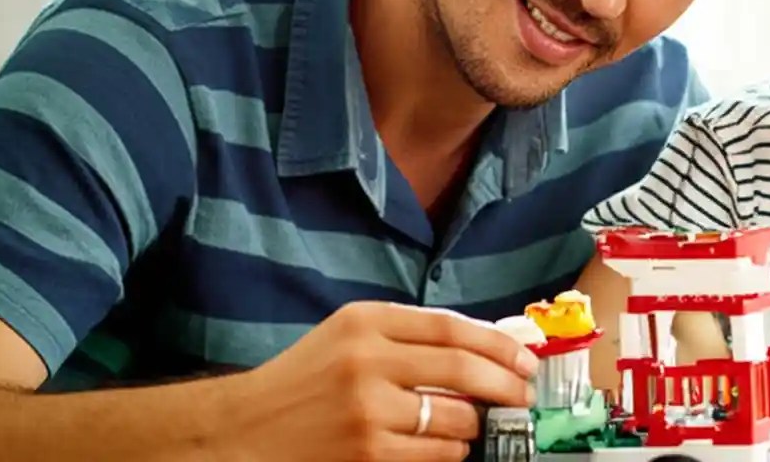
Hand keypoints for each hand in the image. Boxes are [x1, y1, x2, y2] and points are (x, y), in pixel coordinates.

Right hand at [219, 301, 539, 461]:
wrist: (244, 431)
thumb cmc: (305, 381)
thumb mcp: (350, 336)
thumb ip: (410, 336)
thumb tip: (486, 347)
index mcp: (366, 321)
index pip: (451, 327)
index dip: (498, 344)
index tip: (524, 358)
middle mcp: (367, 359)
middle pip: (462, 369)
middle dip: (506, 384)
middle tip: (524, 395)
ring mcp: (368, 410)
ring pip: (455, 417)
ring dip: (478, 424)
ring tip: (480, 424)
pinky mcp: (368, 453)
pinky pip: (436, 454)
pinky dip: (453, 451)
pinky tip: (450, 447)